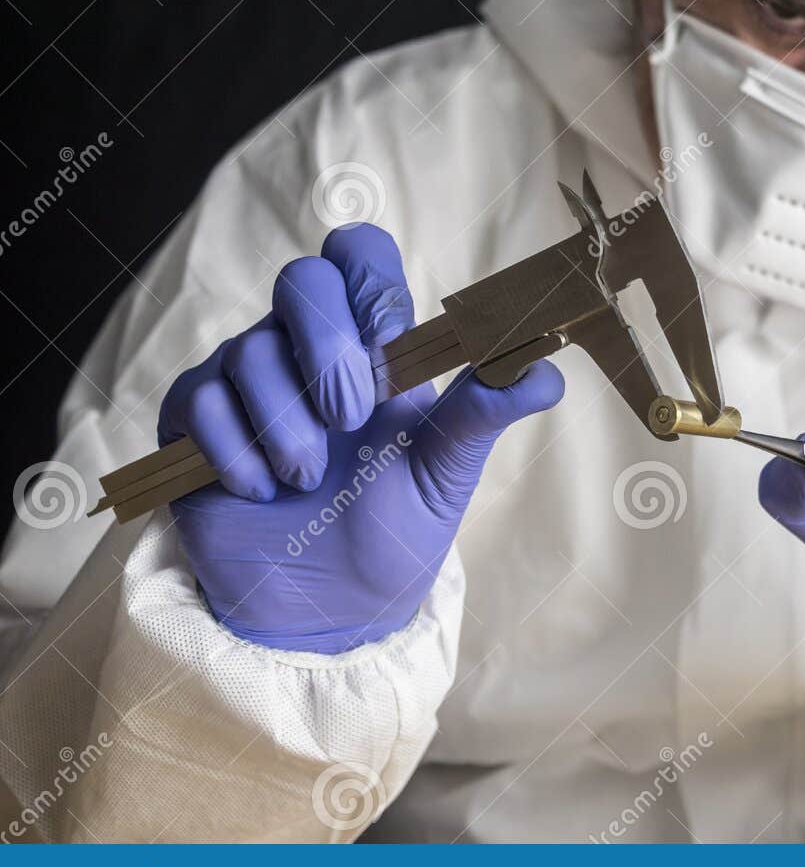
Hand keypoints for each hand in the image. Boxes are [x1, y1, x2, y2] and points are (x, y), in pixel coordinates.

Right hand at [159, 223, 563, 653]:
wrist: (331, 610)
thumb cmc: (391, 532)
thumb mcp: (446, 473)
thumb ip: (483, 413)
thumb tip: (546, 373)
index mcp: (373, 346)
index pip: (359, 255)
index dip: (370, 285)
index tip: (390, 350)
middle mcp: (306, 348)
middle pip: (302, 280)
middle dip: (328, 351)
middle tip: (351, 421)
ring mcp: (246, 380)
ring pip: (248, 350)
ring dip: (287, 426)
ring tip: (308, 480)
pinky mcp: (195, 420)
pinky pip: (201, 400)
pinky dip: (236, 453)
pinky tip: (259, 492)